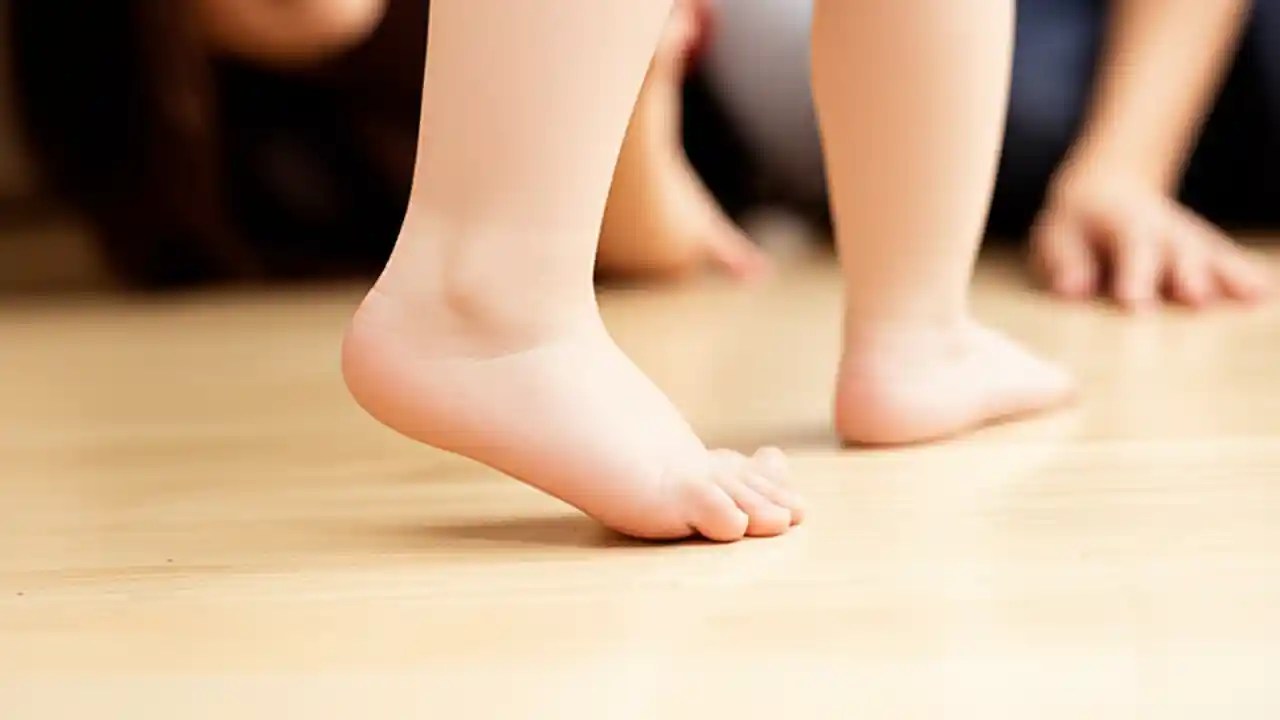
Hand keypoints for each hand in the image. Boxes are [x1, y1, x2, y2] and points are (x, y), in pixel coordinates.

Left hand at [1030, 171, 1271, 309]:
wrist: (1110, 187)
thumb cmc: (1078, 221)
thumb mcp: (1058, 233)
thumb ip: (1066, 261)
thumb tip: (1073, 290)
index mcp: (1125, 224)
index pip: (1131, 250)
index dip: (1134, 275)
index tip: (1134, 304)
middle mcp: (1165, 229)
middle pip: (1180, 253)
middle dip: (1188, 276)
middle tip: (1196, 300)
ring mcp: (1189, 239)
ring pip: (1211, 256)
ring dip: (1230, 277)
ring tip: (1253, 297)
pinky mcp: (1205, 251)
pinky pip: (1228, 263)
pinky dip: (1245, 277)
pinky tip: (1264, 294)